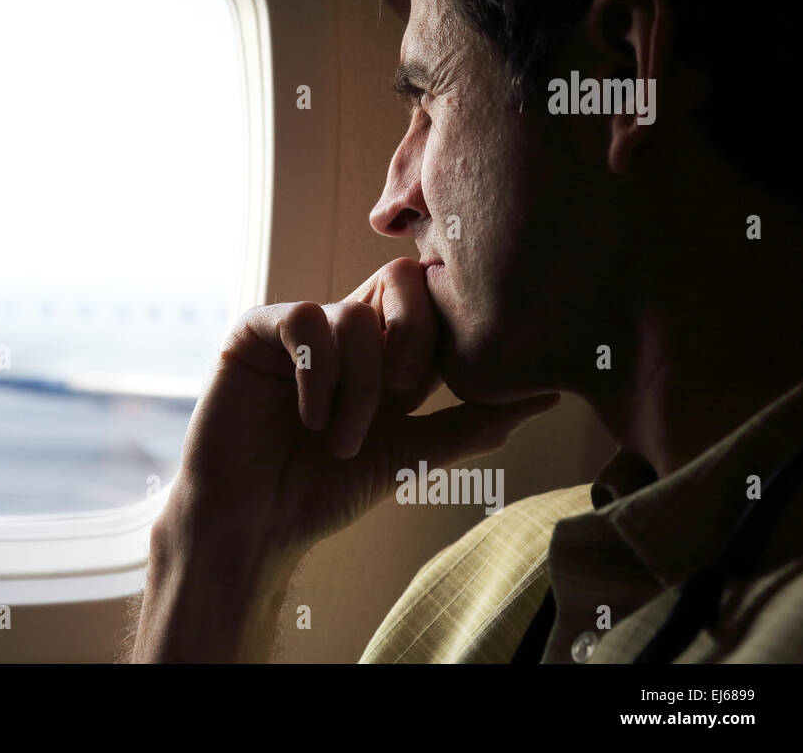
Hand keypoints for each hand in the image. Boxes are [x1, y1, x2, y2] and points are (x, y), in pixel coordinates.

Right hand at [169, 256, 558, 558]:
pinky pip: (305, 320)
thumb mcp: (413, 456)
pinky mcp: (255, 332)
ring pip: (356, 315)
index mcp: (383, 350)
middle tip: (402, 398)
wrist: (254, 523)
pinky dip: (318, 375)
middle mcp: (343, 328)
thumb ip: (472, 422)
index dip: (444, 335)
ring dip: (359, 388)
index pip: (431, 300)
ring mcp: (298, 327)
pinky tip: (308, 418)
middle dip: (413, 340)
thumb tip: (547, 395)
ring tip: (339, 441)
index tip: (434, 393)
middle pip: (402, 280)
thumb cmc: (325, 491)